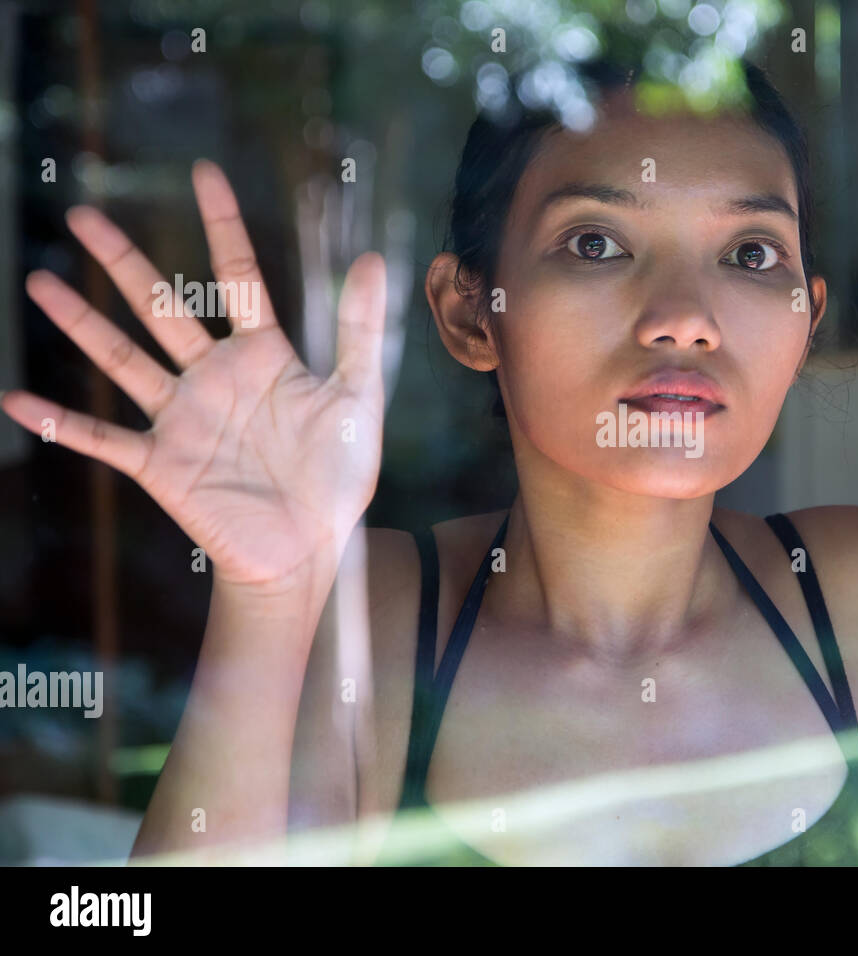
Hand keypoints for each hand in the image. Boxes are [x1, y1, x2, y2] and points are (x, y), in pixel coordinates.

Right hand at [1, 160, 387, 587]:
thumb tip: (371, 257)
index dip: (223, 225)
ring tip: (39, 280)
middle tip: (84, 215)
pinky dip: (61, 424)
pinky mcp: (161, 463)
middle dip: (124, 261)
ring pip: (123, 358)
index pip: (238, 277)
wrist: (310, 549)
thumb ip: (361, 331)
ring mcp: (182, 418)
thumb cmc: (337, 478)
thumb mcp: (357, 399)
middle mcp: (215, 377)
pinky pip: (102, 438)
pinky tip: (16, 400)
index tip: (204, 173)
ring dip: (82, 324)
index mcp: (265, 356)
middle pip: (162, 307)